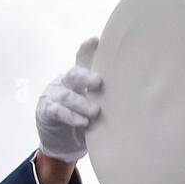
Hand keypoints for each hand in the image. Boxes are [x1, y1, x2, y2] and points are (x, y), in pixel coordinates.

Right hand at [36, 37, 100, 162]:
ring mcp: (53, 95)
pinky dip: (70, 116)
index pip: (83, 58)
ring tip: (95, 112)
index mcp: (80, 76)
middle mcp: (65, 82)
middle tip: (98, 82)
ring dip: (80, 103)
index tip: (95, 40)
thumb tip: (138, 86)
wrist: (63, 143)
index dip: (87, 49)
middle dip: (85, 76)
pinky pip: (57, 111)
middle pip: (74, 74)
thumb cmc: (86, 119)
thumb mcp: (98, 104)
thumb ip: (108, 93)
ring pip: (65, 95)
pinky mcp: (46, 111)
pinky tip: (82, 122)